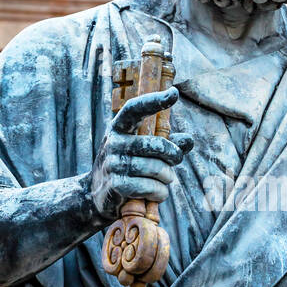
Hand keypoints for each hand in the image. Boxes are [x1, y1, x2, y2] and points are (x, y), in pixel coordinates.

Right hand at [87, 88, 193, 222]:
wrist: (97, 193)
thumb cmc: (127, 165)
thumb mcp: (143, 150)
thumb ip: (167, 144)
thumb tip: (189, 140)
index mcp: (118, 127)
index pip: (135, 109)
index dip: (154, 101)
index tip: (174, 93)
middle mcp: (114, 142)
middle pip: (157, 145)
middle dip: (174, 155)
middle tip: (176, 160)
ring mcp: (113, 164)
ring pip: (157, 169)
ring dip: (168, 177)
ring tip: (166, 178)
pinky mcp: (117, 185)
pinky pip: (151, 187)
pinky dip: (160, 192)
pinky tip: (158, 192)